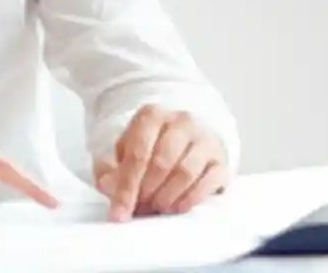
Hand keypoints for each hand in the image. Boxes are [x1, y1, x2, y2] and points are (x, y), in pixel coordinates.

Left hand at [93, 105, 230, 221]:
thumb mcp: (124, 152)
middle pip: (161, 162)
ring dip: (167, 196)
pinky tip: (176, 206)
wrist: (188, 139)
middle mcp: (181, 121)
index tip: (119, 211)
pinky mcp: (221, 159)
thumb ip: (109, 169)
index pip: (137, 153)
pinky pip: (208, 182)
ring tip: (157, 206)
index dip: (126, 186)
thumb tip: (107, 186)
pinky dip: (190, 199)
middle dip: (147, 191)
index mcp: (152, 115)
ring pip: (185, 172)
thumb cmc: (151, 147)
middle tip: (140, 207)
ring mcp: (204, 139)